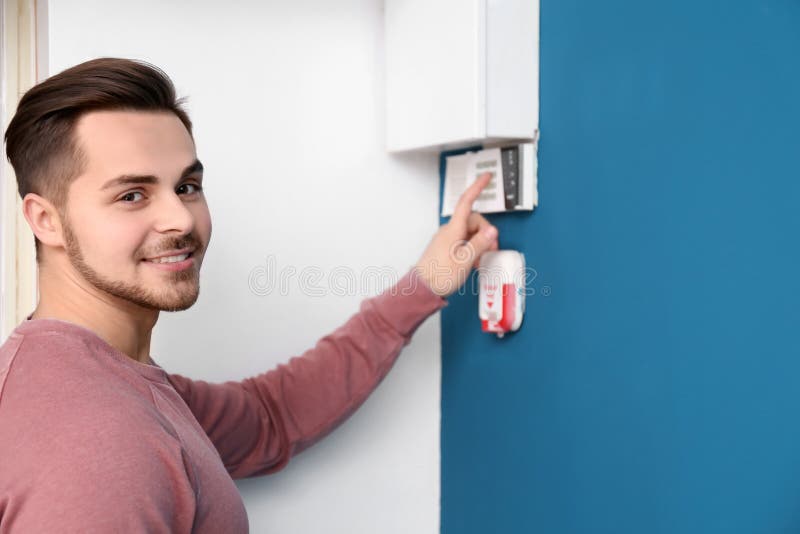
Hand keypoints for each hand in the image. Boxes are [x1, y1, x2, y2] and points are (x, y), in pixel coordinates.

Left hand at [413, 172, 498, 296]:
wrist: (421, 289)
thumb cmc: (441, 275)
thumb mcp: (465, 260)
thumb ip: (480, 243)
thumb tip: (492, 230)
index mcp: (453, 229)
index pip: (466, 202)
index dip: (477, 188)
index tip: (486, 177)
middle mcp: (449, 231)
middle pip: (474, 221)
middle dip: (486, 233)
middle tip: (490, 251)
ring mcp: (447, 239)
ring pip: (470, 233)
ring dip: (479, 244)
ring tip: (479, 262)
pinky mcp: (446, 248)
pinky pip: (464, 242)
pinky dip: (472, 250)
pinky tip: (473, 264)